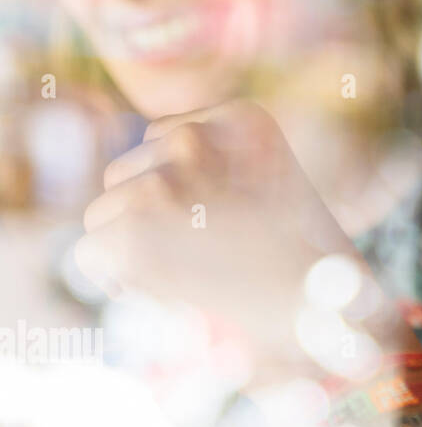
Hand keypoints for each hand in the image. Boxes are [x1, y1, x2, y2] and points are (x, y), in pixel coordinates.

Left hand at [76, 100, 409, 371]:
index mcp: (240, 116)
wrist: (327, 310)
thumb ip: (219, 165)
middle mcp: (195, 137)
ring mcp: (163, 181)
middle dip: (147, 217)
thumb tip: (151, 169)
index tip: (214, 223)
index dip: (175, 188)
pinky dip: (114, 280)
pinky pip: (89, 250)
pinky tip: (165, 290)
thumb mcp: (271, 184)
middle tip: (200, 256)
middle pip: (124, 172)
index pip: (165, 139)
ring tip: (187, 274)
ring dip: (130, 245)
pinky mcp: (136, 229)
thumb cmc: (307, 260)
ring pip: (101, 212)